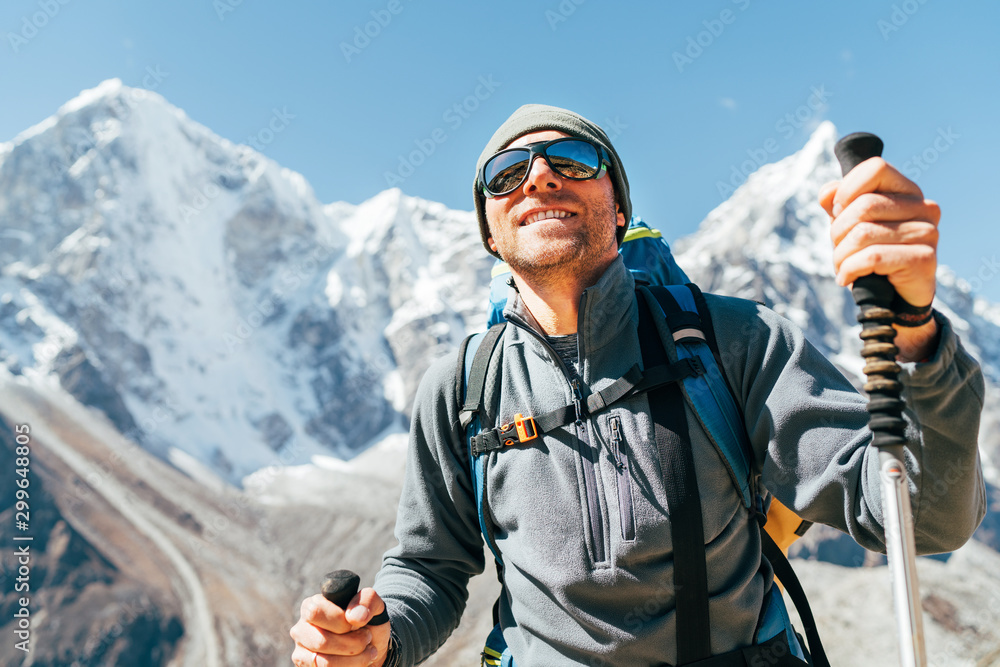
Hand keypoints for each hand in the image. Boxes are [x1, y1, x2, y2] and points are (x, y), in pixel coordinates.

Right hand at [290, 587, 390, 666]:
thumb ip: (367, 600)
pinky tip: (358, 662)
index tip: (358, 623)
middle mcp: (301, 629)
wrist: (370, 647)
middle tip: (367, 639)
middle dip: (353, 644)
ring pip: (325, 663)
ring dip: (355, 660)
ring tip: (368, 652)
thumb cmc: (367, 622)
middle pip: (321, 642)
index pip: (316, 612)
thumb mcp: (374, 605)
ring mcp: (302, 652)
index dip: (341, 621)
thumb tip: (354, 616)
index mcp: (311, 606)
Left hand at [819, 156, 940, 360]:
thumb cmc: (872, 258)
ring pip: (863, 233)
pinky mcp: (924, 258)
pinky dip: (849, 269)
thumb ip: (838, 205)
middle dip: (837, 231)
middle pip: (863, 205)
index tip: (837, 211)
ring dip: (840, 255)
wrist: (894, 301)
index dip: (847, 189)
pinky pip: (871, 257)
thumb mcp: (850, 227)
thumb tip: (827, 192)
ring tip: (842, 267)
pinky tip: (847, 278)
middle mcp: (924, 208)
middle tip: (838, 250)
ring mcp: (928, 233)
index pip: (875, 168)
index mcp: (907, 192)